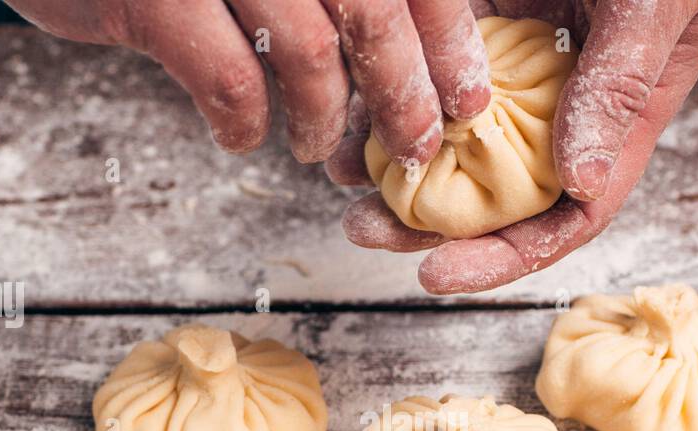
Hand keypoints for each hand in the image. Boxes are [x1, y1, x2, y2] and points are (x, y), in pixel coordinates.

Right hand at [6, 0, 491, 164]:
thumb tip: (401, 71)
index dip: (452, 41)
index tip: (468, 100)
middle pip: (377, 13)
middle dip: (407, 97)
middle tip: (414, 150)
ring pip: (311, 52)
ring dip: (324, 121)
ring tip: (316, 150)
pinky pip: (229, 79)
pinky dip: (245, 124)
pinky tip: (244, 136)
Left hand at [329, 0, 697, 293]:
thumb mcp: (661, 3)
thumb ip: (621, 84)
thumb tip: (579, 183)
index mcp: (619, 112)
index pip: (566, 213)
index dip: (503, 255)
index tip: (434, 274)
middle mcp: (566, 94)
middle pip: (496, 185)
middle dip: (428, 219)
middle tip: (362, 227)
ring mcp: (523, 50)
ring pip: (454, 123)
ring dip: (396, 151)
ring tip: (337, 169)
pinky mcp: (490, 1)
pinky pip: (435, 51)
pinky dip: (395, 75)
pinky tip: (349, 91)